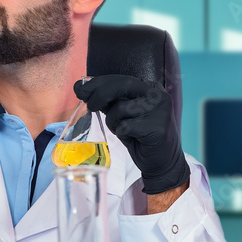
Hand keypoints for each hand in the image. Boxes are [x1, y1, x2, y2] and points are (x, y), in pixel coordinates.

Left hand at [75, 75, 189, 194]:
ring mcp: (160, 111)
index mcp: (150, 88)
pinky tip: (132, 139)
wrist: (162, 163)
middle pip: (123, 85)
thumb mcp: (123, 114)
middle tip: (90, 105)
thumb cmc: (140, 137)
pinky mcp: (157, 128)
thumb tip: (81, 87)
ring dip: (113, 122)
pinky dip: (121, 134)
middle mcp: (158, 95)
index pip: (121, 78)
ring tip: (122, 131)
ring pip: (121, 108)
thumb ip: (109, 100)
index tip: (80, 89)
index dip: (98, 82)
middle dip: (100, 94)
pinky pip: (126, 126)